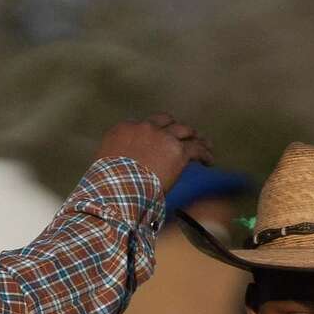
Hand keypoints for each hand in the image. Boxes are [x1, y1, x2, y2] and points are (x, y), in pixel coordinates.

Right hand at [95, 113, 213, 191]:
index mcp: (124, 129)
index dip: (153, 133)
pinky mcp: (178, 151)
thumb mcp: (105, 166)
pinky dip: (204, 154)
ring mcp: (162, 137)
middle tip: (185, 137)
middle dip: (175, 129)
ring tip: (204, 146)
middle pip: (165, 122)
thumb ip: (116, 159)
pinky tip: (209, 161)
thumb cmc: (106, 187)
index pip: (143, 126)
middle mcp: (144, 128)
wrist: (117, 191)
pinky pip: (196, 148)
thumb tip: (122, 170)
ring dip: (194, 138)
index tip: (158, 141)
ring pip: (184, 131)